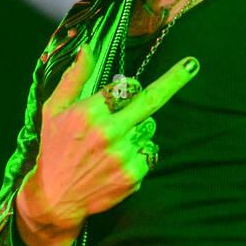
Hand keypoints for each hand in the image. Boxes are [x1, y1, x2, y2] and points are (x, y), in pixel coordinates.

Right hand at [15, 45, 199, 245]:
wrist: (54, 198)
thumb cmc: (53, 148)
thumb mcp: (53, 110)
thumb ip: (74, 78)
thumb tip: (87, 48)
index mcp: (89, 113)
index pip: (126, 86)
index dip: (128, 88)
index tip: (128, 89)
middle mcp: (109, 132)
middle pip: (151, 100)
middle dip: (174, 80)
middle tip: (192, 65)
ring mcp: (123, 155)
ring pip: (150, 128)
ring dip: (138, 129)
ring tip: (112, 143)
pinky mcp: (133, 175)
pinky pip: (150, 151)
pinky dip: (140, 152)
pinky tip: (117, 159)